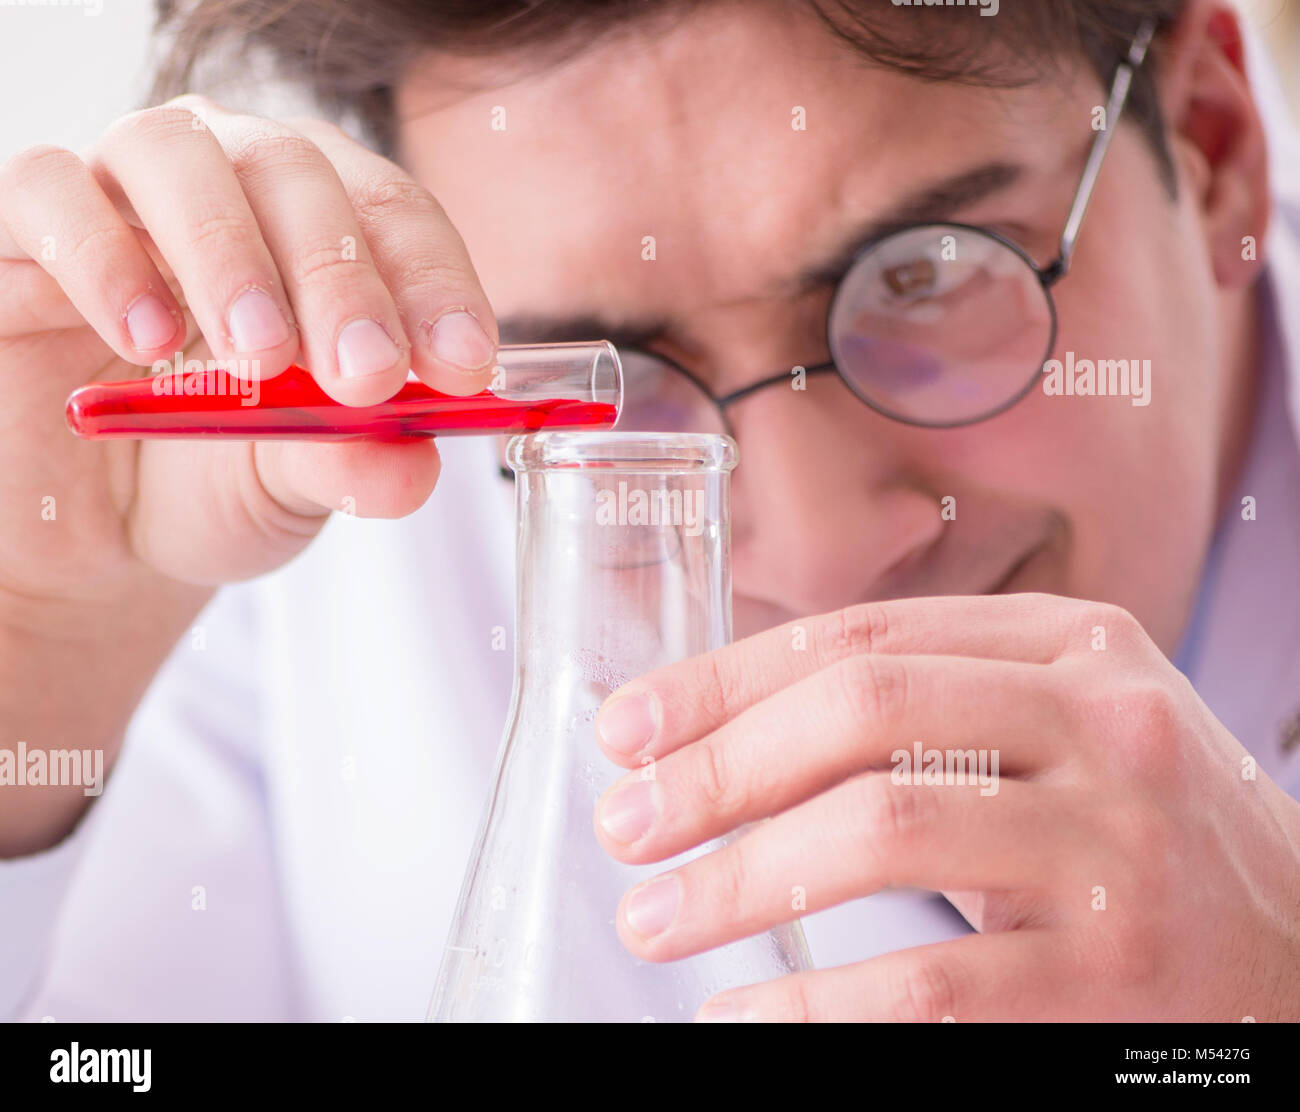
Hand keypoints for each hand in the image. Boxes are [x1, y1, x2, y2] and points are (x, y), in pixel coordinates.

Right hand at [0, 96, 495, 852]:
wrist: (95, 529)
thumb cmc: (211, 480)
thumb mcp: (294, 484)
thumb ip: (349, 462)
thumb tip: (410, 462)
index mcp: (323, 226)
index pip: (395, 218)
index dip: (435, 284)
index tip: (465, 364)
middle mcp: (230, 183)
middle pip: (296, 173)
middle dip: (342, 276)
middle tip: (366, 373)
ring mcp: (123, 191)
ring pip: (179, 155)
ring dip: (232, 254)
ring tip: (259, 356)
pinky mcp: (23, 225)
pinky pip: (51, 190)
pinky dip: (103, 255)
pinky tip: (145, 336)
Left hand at [592, 593, 1299, 1020]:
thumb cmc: (1138, 822)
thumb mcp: (1058, 722)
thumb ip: (928, 699)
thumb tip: (727, 727)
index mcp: (1071, 644)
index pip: (859, 637)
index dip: (725, 679)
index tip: (629, 726)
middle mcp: (1102, 723)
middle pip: (861, 711)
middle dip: (717, 768)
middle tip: (624, 821)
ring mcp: (1114, 845)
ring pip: (881, 831)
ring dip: (738, 878)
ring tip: (654, 917)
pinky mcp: (1114, 971)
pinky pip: (926, 984)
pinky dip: (810, 1001)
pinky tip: (740, 1009)